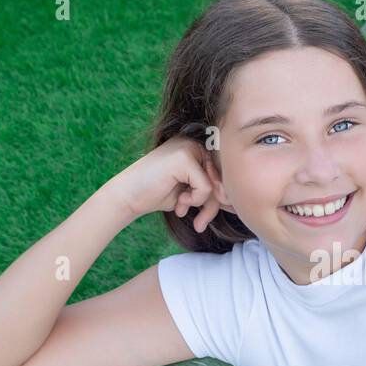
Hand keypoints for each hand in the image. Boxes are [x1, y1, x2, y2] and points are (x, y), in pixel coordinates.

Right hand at [103, 136, 224, 231]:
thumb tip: (237, 200)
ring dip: (204, 204)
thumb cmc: (158, 194)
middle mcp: (195, 143)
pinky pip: (206, 186)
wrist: (128, 196)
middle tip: (200, 221)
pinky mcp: (184, 156)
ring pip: (216, 183)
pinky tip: (180, 201)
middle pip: (222, 177)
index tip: (206, 215)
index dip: (220, 198)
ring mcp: (189, 147)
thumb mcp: (192, 193)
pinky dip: (195, 200)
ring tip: (184, 208)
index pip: (223, 174)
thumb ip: (212, 192)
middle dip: (214, 205)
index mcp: (198, 149)